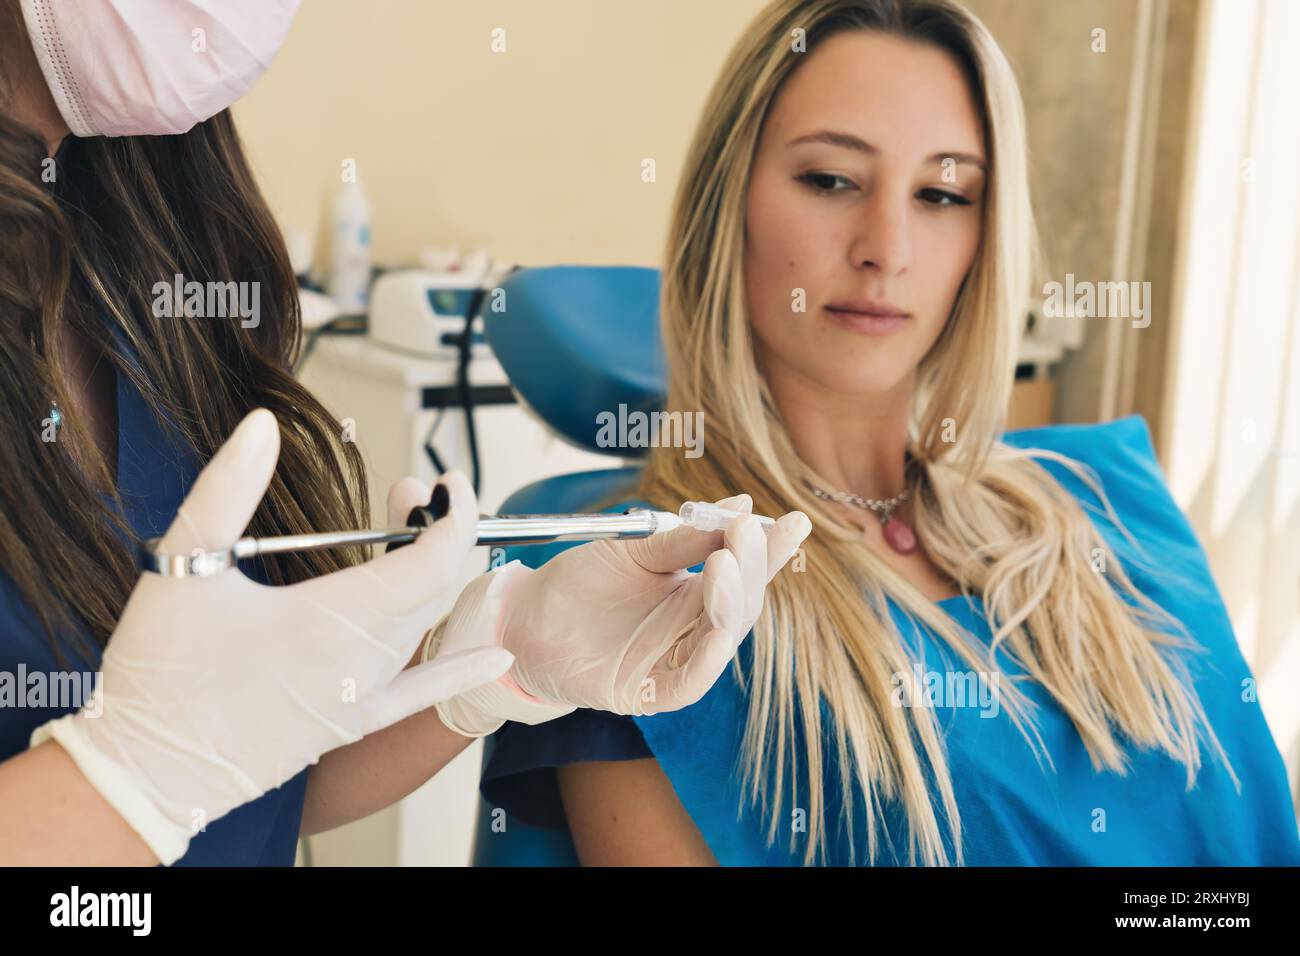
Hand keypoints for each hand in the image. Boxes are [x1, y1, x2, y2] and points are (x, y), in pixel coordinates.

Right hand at [31, 410, 512, 864]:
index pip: (432, 560)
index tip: (448, 481)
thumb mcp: (183, 566)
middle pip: (434, 587)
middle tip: (409, 496)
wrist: (145, 774)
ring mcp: (363, 698)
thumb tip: (261, 425)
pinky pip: (424, 693)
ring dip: (429, 578)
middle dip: (435, 533)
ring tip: (406, 534)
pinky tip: (496, 657)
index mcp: (334, 619)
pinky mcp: (352, 725)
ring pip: (425, 626)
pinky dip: (461, 667)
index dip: (454, 515)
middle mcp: (364, 662)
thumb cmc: (160, 672)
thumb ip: (227, 486)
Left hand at [383, 477, 809, 735]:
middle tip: (744, 531)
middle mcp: (692, 628)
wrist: (521, 618)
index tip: (794, 521)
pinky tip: (717, 622)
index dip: (770, 550)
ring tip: (726, 560)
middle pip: (742, 602)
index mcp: (694, 593)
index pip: (744, 571)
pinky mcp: (649, 692)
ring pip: (723, 637)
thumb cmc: (577, 585)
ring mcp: (673, 661)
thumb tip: (741, 506)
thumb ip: (685, 538)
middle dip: (751, 566)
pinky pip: (691, 680)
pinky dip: (708, 655)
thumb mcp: (636, 551)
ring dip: (732, 601)